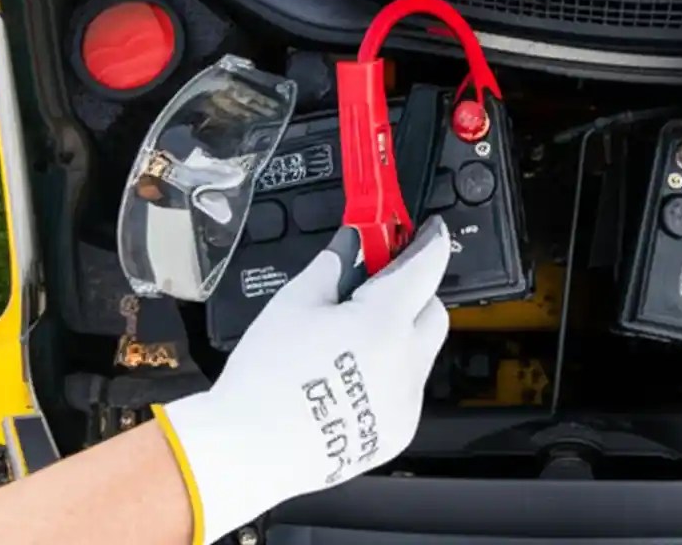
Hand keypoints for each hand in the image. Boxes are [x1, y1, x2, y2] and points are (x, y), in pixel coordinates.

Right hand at [154, 217, 450, 542]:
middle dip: (412, 295)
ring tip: (349, 344)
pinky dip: (389, 376)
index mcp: (384, 323)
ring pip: (420, 354)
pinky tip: (347, 381)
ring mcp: (406, 402)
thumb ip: (335, 266)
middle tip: (374, 290)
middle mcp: (406, 364)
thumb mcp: (294, 303)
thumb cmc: (265, 378)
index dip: (430, 243)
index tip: (428, 232)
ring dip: (399, 338)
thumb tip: (355, 244)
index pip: (428, 268)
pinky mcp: (398, 431)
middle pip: (432, 312)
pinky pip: (406, 390)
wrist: (248, 450)